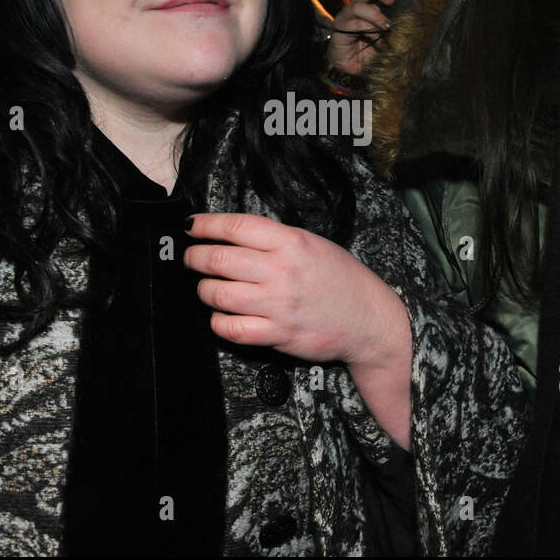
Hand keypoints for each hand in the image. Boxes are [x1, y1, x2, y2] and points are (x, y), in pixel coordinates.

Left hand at [184, 213, 407, 369]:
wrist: (369, 320)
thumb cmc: (341, 280)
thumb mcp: (313, 244)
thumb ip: (275, 240)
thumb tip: (232, 235)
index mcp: (291, 242)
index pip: (235, 227)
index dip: (205, 225)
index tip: (191, 227)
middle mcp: (282, 271)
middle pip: (218, 259)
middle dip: (195, 258)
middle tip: (191, 258)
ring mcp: (278, 304)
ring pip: (217, 294)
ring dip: (204, 290)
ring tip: (207, 287)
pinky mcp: (277, 334)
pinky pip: (231, 329)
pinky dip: (218, 322)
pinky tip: (222, 316)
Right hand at [324, 0, 412, 75]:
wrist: (354, 68)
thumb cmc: (372, 51)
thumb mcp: (389, 39)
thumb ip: (398, 30)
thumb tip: (414, 26)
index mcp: (371, 6)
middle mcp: (358, 7)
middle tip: (391, 0)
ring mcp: (347, 16)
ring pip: (358, 6)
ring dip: (375, 15)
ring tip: (387, 26)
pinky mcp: (340, 28)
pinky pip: (355, 24)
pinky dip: (368, 30)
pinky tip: (378, 42)